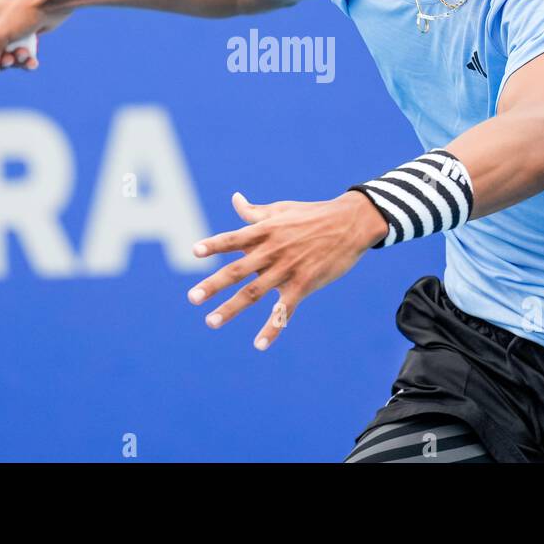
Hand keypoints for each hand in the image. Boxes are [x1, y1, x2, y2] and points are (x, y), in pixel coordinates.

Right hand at [0, 0, 70, 82]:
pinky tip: (32, 62)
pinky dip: (24, 60)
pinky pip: (18, 53)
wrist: (53, 0)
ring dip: (14, 61)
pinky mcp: (22, 33)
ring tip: (23, 55)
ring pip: (3, 54)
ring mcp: (6, 27)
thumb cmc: (22, 11)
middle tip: (8, 60)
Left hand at [186, 189, 388, 350]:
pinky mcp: (304, 284)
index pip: (234, 238)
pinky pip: (285, 310)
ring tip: (211, 321)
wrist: (349, 223)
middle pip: (238, 269)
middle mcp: (273, 250)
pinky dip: (272, 328)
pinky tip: (259, 344)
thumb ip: (255, 212)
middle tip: (193, 297)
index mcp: (266, 230)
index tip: (195, 252)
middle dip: (214, 284)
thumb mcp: (282, 209)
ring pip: (255, 292)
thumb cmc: (312, 215)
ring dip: (231, 308)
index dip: (214, 244)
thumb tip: (235, 199)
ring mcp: (288, 268)